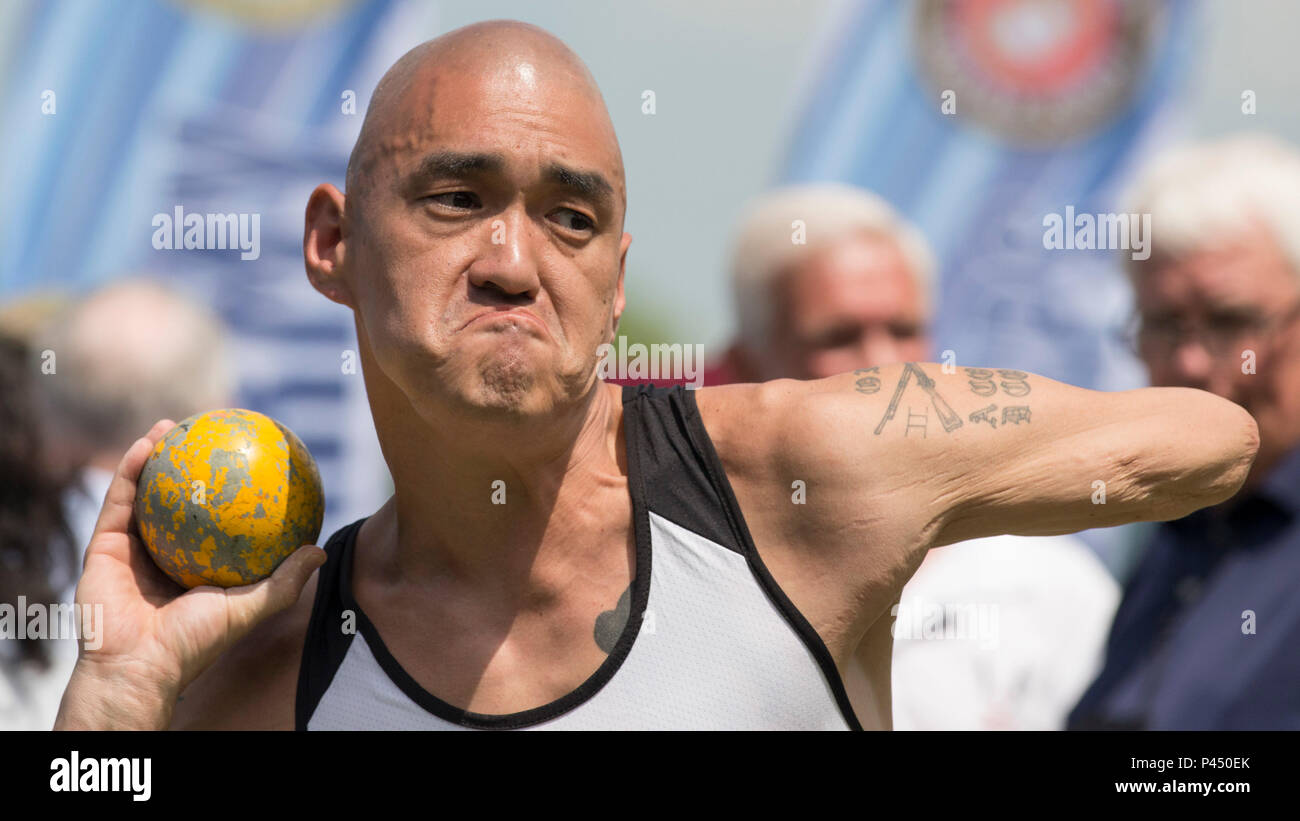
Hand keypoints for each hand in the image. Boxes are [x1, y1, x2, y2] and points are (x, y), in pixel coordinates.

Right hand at [54, 419, 325, 728]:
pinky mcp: (102, 545)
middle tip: (209, 434)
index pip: (215, 522)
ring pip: (143, 493)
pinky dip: (128, 470)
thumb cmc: (194, 643)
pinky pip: (118, 499)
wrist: (136, 666)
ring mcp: (131, 548)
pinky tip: (144, 444)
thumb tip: (319, 551)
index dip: (229, 492)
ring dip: (154, 456)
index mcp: (194, 567)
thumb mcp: (250, 609)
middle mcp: (163, 554)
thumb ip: (284, 582)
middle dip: (189, 466)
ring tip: (172, 426)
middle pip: (178, 501)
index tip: (248, 461)